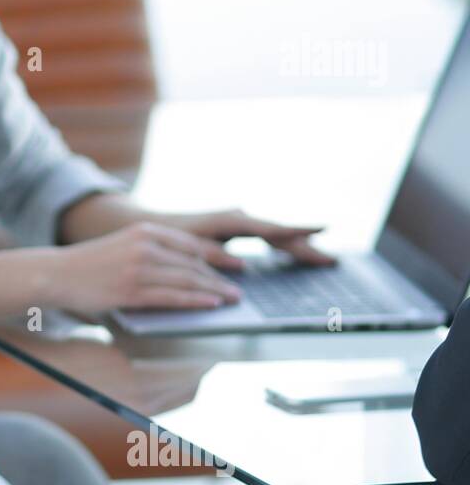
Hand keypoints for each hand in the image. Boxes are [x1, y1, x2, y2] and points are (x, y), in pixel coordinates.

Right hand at [44, 221, 246, 316]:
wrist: (57, 273)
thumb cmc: (90, 264)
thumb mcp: (124, 245)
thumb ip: (152, 251)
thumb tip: (185, 269)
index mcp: (145, 230)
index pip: (191, 243)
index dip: (218, 255)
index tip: (236, 264)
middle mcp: (145, 245)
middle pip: (193, 262)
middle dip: (220, 276)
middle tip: (239, 287)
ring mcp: (138, 267)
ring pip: (187, 279)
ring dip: (214, 290)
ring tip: (231, 298)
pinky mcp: (131, 290)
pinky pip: (172, 296)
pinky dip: (195, 300)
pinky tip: (210, 304)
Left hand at [154, 207, 336, 269]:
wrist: (153, 224)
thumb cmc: (170, 236)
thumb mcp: (190, 246)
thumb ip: (214, 256)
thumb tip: (241, 265)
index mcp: (231, 221)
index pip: (272, 229)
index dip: (297, 231)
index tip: (321, 228)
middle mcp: (240, 218)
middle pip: (280, 235)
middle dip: (306, 247)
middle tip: (332, 260)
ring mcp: (241, 222)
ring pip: (277, 236)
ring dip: (299, 246)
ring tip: (324, 259)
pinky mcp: (237, 228)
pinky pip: (268, 238)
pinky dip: (285, 245)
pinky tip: (299, 254)